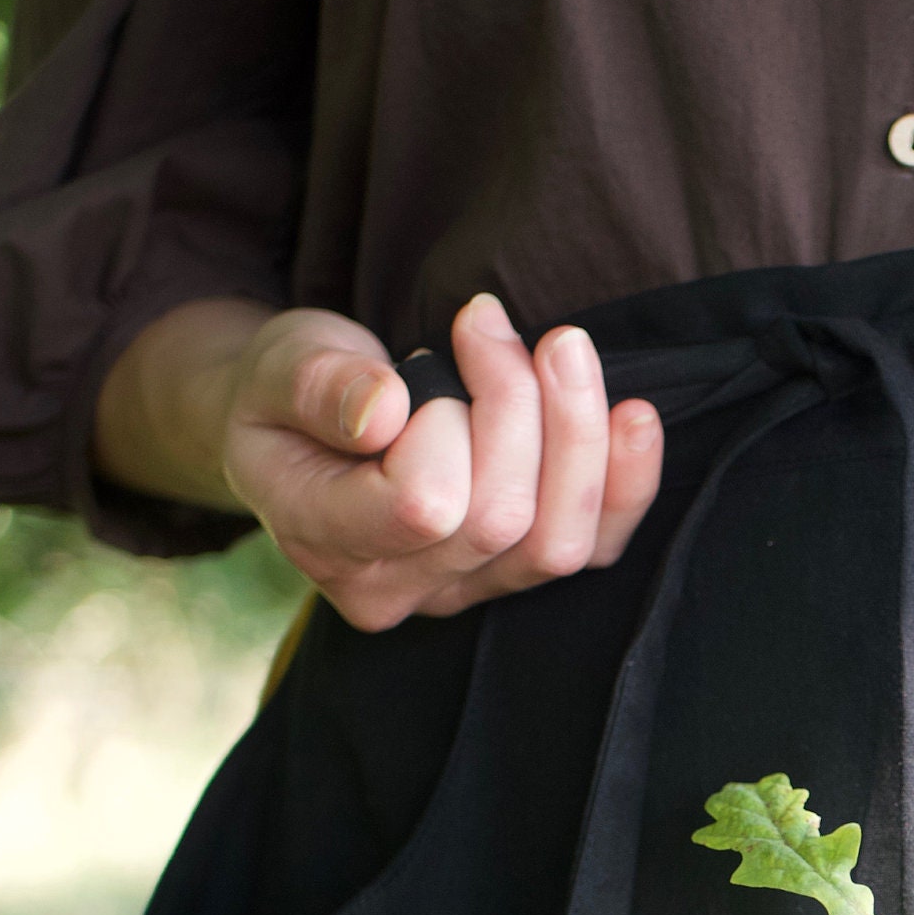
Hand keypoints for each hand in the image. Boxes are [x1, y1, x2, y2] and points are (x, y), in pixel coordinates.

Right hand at [93, 292, 663, 630]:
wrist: (301, 429)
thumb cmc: (289, 393)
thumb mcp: (279, 365)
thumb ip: (318, 385)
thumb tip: (383, 408)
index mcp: (323, 540)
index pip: (422, 505)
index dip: (445, 422)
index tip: (420, 358)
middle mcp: (395, 588)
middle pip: (500, 519)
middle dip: (516, 403)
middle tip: (486, 322)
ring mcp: (461, 591)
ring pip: (558, 542)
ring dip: (577, 432)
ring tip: (560, 347)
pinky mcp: (515, 572)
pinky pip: (595, 548)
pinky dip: (625, 480)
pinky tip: (634, 414)